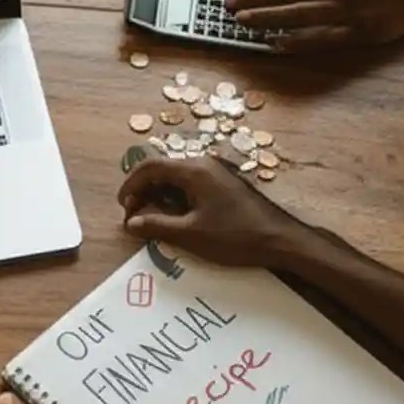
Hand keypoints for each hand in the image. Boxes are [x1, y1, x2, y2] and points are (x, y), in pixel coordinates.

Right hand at [117, 155, 313, 267]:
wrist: (280, 239)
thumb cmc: (235, 236)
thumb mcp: (191, 234)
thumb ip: (157, 226)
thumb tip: (131, 223)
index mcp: (194, 170)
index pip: (150, 166)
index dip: (131, 185)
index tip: (122, 206)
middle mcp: (203, 164)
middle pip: (162, 169)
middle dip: (144, 191)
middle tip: (135, 216)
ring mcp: (216, 172)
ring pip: (177, 177)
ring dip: (160, 195)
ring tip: (152, 220)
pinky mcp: (224, 184)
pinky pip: (191, 184)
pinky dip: (176, 197)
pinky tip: (176, 217)